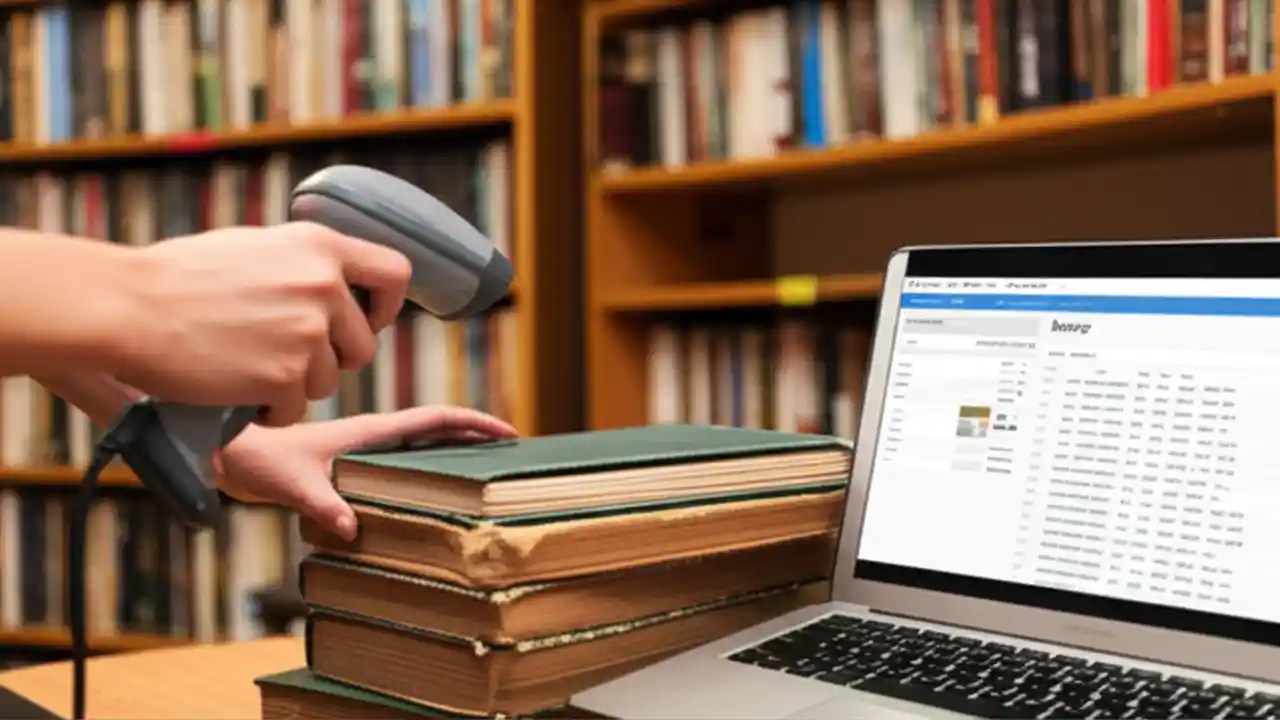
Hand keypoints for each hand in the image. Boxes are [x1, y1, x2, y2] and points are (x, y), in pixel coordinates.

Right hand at [110, 222, 410, 425]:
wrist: (128, 307)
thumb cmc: (179, 277)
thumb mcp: (254, 247)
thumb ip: (304, 265)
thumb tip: (341, 283)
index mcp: (319, 245)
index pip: (395, 273)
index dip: (384, 306)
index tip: (363, 321)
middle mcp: (322, 285)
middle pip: (363, 346)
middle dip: (331, 360)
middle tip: (285, 358)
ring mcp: (307, 331)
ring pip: (328, 381)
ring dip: (294, 386)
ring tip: (246, 367)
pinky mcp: (285, 375)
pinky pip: (295, 409)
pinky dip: (268, 410)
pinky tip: (235, 389)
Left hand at [216, 405, 517, 539]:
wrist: (229, 450)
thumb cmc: (258, 459)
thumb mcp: (292, 484)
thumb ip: (321, 504)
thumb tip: (350, 528)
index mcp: (369, 430)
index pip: (435, 418)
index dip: (475, 422)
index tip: (509, 432)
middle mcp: (373, 434)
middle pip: (439, 427)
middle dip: (478, 434)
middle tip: (514, 452)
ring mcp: (365, 446)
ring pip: (423, 441)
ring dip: (456, 447)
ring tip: (487, 468)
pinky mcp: (354, 461)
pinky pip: (403, 458)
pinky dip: (429, 464)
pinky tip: (436, 488)